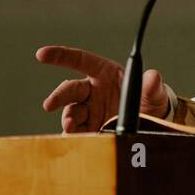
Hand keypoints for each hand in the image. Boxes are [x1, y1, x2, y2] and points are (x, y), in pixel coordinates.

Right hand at [36, 44, 169, 133]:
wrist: (152, 125)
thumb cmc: (149, 100)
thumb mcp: (153, 93)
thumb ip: (151, 86)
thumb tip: (153, 76)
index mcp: (104, 73)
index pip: (80, 60)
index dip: (61, 56)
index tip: (41, 54)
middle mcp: (92, 91)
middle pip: (70, 90)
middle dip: (59, 96)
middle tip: (49, 105)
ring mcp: (89, 111)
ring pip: (71, 113)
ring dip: (69, 120)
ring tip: (71, 127)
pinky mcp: (90, 129)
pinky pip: (78, 132)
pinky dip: (75, 136)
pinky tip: (75, 140)